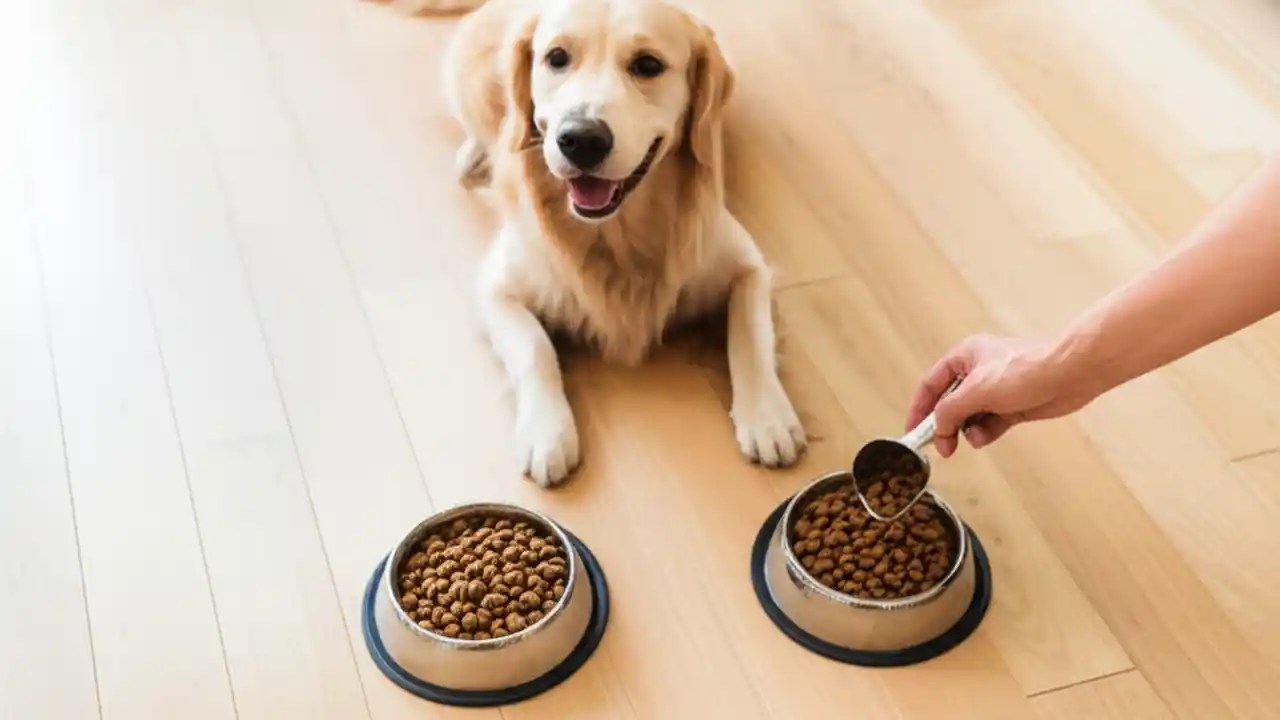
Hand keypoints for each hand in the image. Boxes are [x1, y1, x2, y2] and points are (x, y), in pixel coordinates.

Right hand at [906, 334, 1096, 456]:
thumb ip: (949, 410)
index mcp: (964, 357)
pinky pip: (988, 424)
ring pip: (969, 417)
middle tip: (943, 447)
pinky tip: (987, 435)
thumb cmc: (1024, 371)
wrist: (1069, 375)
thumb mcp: (976, 390)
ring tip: (974, 436)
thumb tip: (937, 428)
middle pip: (949, 404)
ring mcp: (995, 391)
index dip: (919, 409)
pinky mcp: (1011, 406)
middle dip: (946, 426)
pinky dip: (985, 433)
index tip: (913, 432)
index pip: (931, 385)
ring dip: (968, 430)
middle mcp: (976, 372)